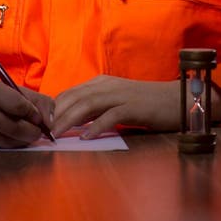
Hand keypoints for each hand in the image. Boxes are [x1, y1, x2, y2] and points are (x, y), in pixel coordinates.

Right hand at [0, 74, 54, 147]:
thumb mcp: (0, 86)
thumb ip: (28, 98)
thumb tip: (51, 118)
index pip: (17, 104)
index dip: (34, 114)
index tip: (40, 118)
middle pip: (12, 126)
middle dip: (31, 132)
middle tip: (38, 133)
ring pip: (4, 140)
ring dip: (21, 141)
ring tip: (27, 136)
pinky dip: (7, 145)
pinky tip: (11, 139)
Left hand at [54, 75, 220, 137]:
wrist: (176, 100)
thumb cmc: (145, 104)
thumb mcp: (116, 102)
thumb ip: (96, 108)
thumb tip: (74, 122)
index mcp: (101, 83)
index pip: (70, 93)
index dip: (55, 108)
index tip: (43, 124)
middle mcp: (108, 85)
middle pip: (75, 98)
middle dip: (57, 115)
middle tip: (45, 132)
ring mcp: (121, 95)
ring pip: (87, 105)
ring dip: (70, 120)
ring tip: (58, 135)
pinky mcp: (134, 107)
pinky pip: (110, 116)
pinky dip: (96, 126)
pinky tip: (86, 138)